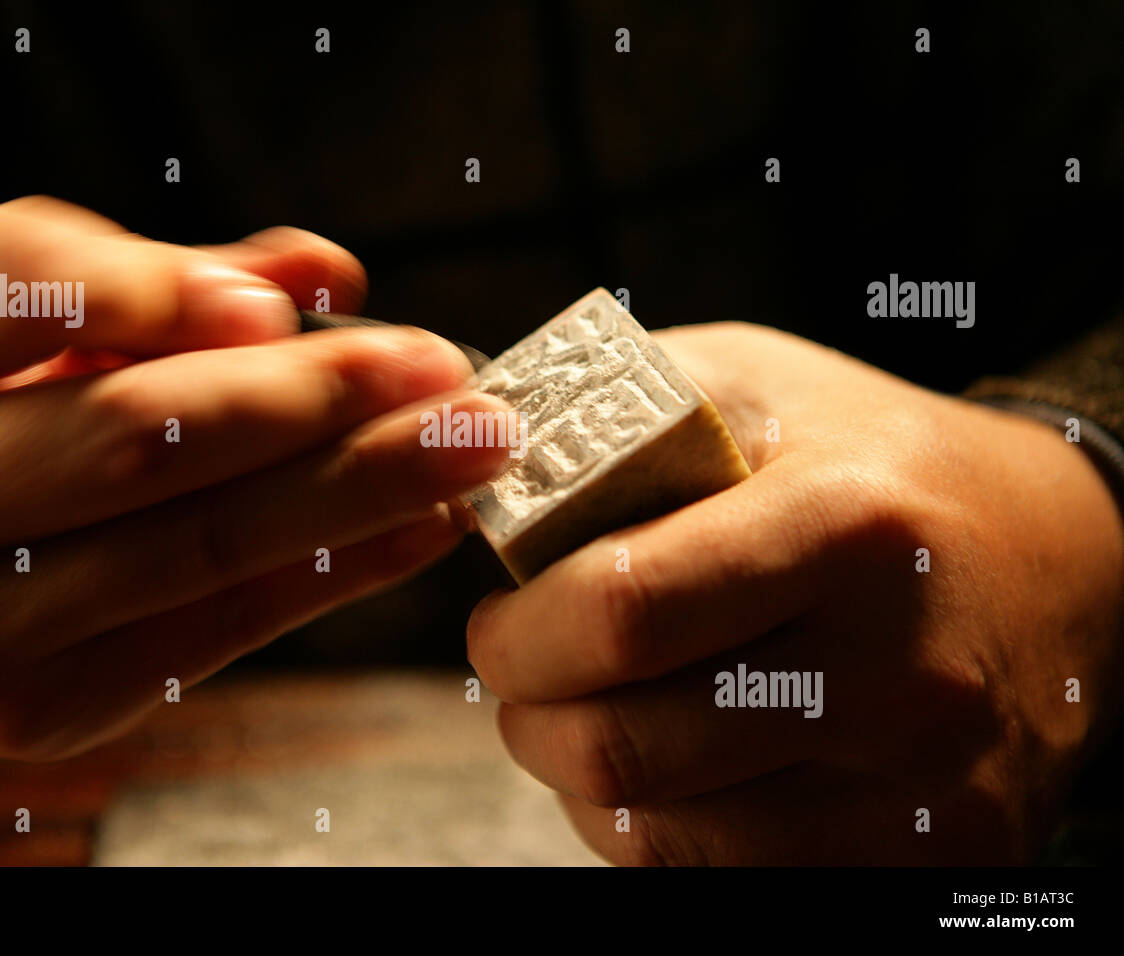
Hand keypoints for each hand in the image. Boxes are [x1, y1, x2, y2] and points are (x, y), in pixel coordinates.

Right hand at [0, 198, 508, 758]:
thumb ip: (150, 280)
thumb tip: (318, 279)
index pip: (10, 296)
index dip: (156, 292)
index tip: (285, 300)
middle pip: (135, 438)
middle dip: (315, 402)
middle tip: (445, 374)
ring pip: (195, 547)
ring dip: (358, 493)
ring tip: (470, 448)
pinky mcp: (37, 712)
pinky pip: (213, 632)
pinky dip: (330, 575)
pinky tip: (416, 526)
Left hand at [467, 321, 1123, 863]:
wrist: (1054, 556)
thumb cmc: (874, 461)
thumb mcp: (758, 380)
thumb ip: (618, 408)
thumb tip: (480, 456)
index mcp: (844, 523)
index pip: (623, 610)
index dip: (520, 632)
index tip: (500, 620)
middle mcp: (897, 666)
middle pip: (625, 749)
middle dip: (530, 718)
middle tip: (528, 677)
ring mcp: (921, 782)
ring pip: (662, 840)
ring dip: (583, 785)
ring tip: (594, 716)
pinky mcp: (931, 853)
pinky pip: (729, 883)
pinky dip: (660, 835)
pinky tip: (668, 769)